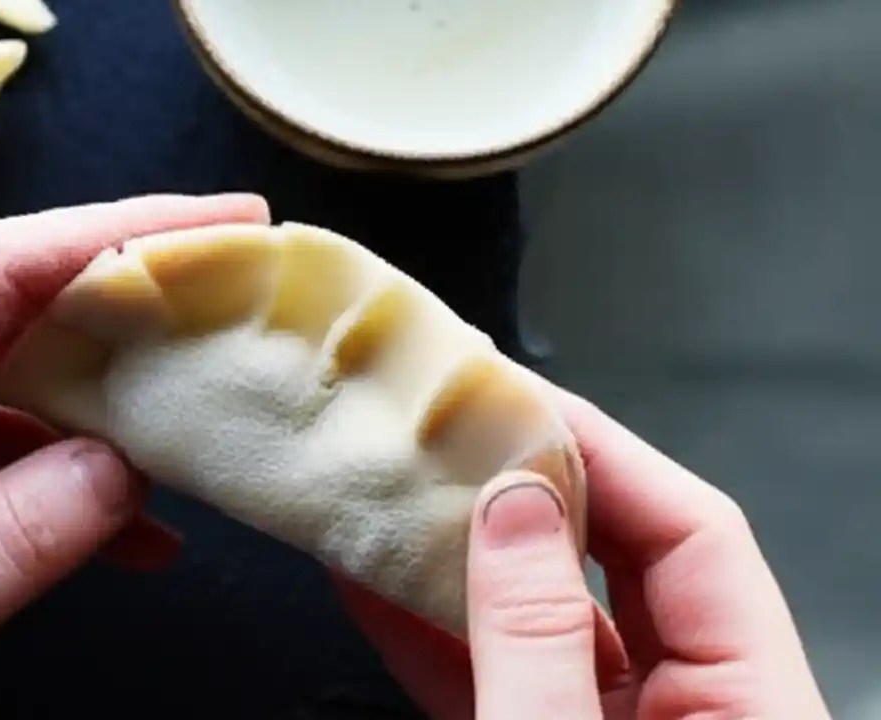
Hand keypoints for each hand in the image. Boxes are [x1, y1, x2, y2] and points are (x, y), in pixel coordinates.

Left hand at [0, 193, 269, 719]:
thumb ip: (21, 535)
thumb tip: (133, 460)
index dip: (121, 235)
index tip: (230, 224)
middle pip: (13, 304)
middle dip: (131, 300)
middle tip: (242, 297)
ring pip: (19, 375)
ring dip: (114, 399)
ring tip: (208, 410)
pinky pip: (3, 451)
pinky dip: (76, 481)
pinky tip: (145, 529)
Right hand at [337, 385, 830, 718]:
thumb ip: (538, 638)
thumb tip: (514, 505)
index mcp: (751, 706)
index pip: (694, 532)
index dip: (603, 452)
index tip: (511, 402)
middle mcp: (693, 708)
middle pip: (614, 561)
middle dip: (521, 493)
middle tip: (443, 431)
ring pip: (541, 618)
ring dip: (458, 559)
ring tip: (390, 492)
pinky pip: (495, 676)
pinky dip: (431, 634)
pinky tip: (373, 583)